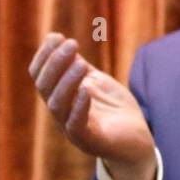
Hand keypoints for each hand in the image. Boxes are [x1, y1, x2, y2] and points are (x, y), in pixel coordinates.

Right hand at [29, 33, 156, 179]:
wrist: (138, 142)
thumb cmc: (115, 112)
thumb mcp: (96, 82)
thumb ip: (79, 67)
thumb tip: (60, 40)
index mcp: (60, 99)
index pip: (40, 77)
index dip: (45, 56)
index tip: (56, 37)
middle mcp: (61, 114)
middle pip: (45, 88)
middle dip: (56, 63)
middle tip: (71, 43)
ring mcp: (74, 130)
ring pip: (58, 105)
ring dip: (67, 81)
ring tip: (81, 63)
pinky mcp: (91, 142)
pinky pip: (77, 126)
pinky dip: (80, 106)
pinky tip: (86, 88)